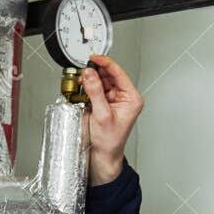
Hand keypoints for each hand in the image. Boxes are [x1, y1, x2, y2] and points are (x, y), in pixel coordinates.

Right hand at [80, 54, 143, 184]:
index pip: (119, 73)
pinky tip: (83, 89)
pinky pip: (96, 90)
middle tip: (84, 71)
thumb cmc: (110, 141)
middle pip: (109, 75)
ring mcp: (114, 100)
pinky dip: (88, 88)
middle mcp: (125, 97)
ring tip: (82, 82)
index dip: (106, 63)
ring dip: (90, 80)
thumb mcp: (102, 115)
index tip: (94, 58)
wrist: (103, 156)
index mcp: (132, 98)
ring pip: (101, 81)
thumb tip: (90, 74)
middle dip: (95, 72)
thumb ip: (95, 92)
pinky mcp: (105, 103)